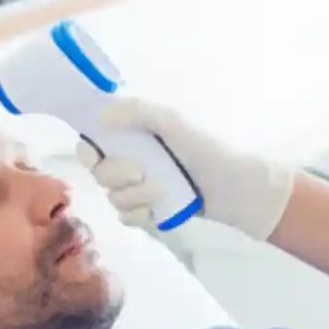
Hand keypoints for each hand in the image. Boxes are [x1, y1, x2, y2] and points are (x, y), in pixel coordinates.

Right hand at [76, 97, 295, 240]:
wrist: (239, 190)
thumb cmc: (209, 148)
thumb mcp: (174, 121)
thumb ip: (137, 112)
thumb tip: (99, 115)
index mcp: (134, 132)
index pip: (92, 140)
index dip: (89, 149)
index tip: (97, 153)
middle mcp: (133, 157)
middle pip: (98, 171)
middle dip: (117, 175)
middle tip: (141, 171)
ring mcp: (141, 185)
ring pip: (113, 196)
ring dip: (135, 195)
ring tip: (162, 191)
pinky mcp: (150, 210)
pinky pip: (127, 216)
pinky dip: (140, 214)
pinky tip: (158, 209)